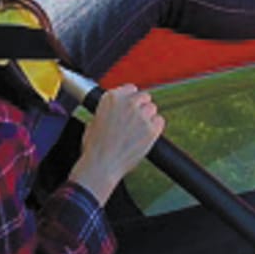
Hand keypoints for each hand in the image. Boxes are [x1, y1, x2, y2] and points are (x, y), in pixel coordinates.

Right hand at [68, 84, 165, 205]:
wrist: (101, 165)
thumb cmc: (95, 148)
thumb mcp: (94, 121)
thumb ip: (108, 110)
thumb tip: (115, 110)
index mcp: (112, 98)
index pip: (131, 88)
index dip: (131, 98)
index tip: (130, 106)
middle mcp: (128, 103)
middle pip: (144, 97)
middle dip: (141, 107)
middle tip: (136, 120)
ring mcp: (141, 116)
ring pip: (153, 109)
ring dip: (148, 117)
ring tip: (139, 130)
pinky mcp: (152, 129)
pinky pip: (160, 121)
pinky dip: (155, 128)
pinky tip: (146, 135)